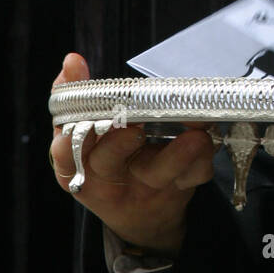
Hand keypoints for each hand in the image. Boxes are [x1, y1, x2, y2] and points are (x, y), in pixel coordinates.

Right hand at [49, 53, 216, 255]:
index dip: (67, 145)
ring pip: (156, 172)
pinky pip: (191, 177)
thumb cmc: (112, 157)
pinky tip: (206, 142)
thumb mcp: (86, 129)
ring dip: (175, 154)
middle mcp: (108, 176)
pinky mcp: (176, 190)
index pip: (66, 153)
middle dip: (119, 144)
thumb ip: (78, 96)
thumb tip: (72, 60)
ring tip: (193, 136)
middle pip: (108, 161)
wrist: (144, 212)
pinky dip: (200, 161)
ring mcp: (143, 186)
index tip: (76, 129)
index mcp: (80, 159)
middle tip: (134, 128)